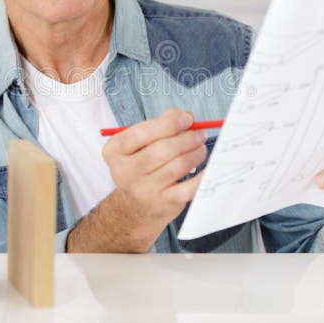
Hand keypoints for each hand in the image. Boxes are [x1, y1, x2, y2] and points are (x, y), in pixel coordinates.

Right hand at [67, 108, 206, 251]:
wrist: (136, 206)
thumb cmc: (142, 165)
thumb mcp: (140, 143)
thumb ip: (161, 124)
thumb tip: (186, 116)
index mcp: (115, 151)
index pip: (142, 133)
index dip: (169, 123)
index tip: (187, 118)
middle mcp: (124, 171)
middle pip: (161, 150)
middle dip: (186, 138)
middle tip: (200, 133)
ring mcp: (143, 189)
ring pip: (177, 166)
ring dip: (195, 153)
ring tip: (201, 148)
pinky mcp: (162, 203)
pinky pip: (189, 188)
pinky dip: (202, 176)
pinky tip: (208, 168)